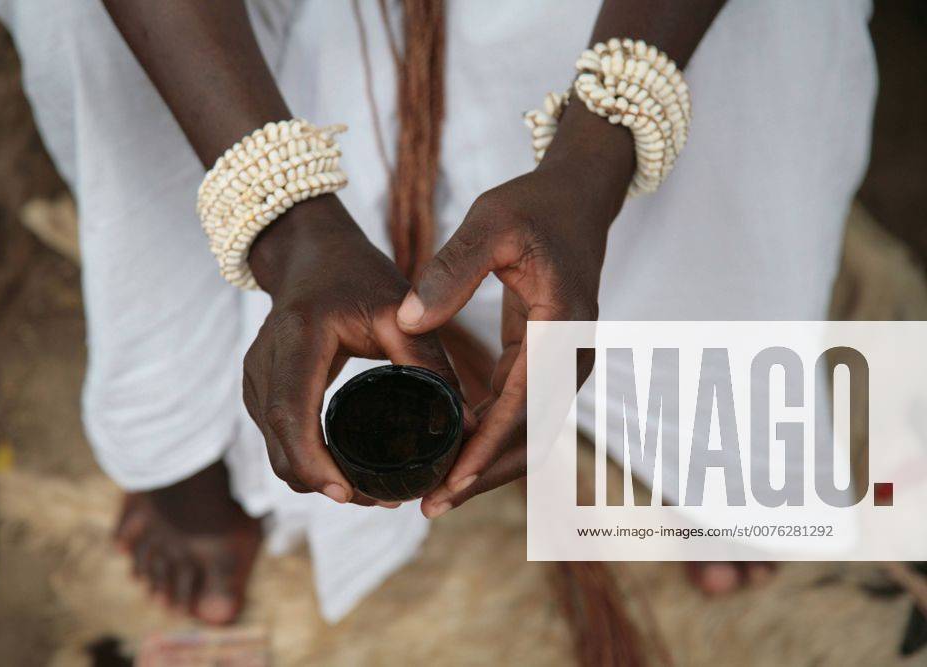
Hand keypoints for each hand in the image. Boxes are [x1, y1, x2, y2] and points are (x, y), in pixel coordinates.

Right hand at [242, 196, 460, 506]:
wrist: (310, 252)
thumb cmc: (358, 275)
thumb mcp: (400, 312)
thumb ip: (431, 364)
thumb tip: (466, 427)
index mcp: (301, 336)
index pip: (292, 411)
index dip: (312, 460)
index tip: (345, 493)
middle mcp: (265, 358)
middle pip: (278, 442)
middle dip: (321, 481)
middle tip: (377, 500)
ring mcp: (254, 375)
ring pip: (273, 446)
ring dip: (312, 476)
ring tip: (368, 490)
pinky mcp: (258, 386)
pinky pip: (274, 436)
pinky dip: (303, 459)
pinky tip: (342, 469)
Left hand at [396, 108, 634, 516]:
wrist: (576, 198)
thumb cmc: (534, 206)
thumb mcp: (491, 223)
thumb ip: (451, 270)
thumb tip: (406, 321)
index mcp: (561, 328)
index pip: (523, 406)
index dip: (486, 450)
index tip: (449, 483)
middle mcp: (571, 355)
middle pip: (532, 436)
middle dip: (485, 474)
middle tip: (432, 504)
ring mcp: (562, 362)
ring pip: (528, 432)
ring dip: (487, 464)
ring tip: (436, 492)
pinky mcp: (546, 359)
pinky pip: (520, 411)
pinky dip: (489, 436)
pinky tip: (451, 450)